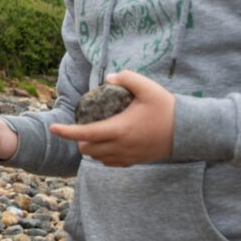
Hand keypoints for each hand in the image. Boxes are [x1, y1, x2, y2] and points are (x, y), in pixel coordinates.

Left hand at [49, 70, 174, 166]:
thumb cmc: (166, 108)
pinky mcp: (134, 161)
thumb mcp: (148, 87)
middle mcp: (120, 146)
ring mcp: (127, 157)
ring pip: (98, 158)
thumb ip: (127, 78)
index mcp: (119, 129)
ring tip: (96, 133)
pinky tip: (110, 143)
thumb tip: (108, 78)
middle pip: (88, 149)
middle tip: (85, 125)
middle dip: (80, 139)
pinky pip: (111, 163)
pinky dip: (104, 155)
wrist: (187, 131)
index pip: (85, 133)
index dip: (66, 131)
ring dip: (92, 148)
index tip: (53, 128)